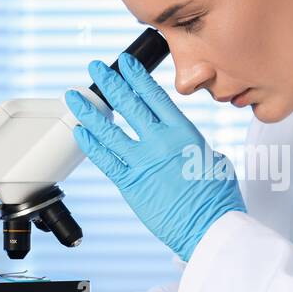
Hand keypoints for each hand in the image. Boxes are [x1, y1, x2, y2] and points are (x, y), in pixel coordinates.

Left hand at [65, 55, 245, 260]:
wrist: (209, 227)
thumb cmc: (218, 199)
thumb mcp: (215, 161)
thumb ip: (196, 148)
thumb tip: (194, 147)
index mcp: (183, 133)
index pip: (155, 96)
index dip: (137, 77)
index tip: (125, 64)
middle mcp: (160, 142)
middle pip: (128, 105)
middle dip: (109, 83)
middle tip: (96, 68)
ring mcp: (143, 162)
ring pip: (108, 130)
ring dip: (89, 111)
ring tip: (74, 96)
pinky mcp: (131, 184)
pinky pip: (105, 160)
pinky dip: (91, 144)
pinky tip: (80, 132)